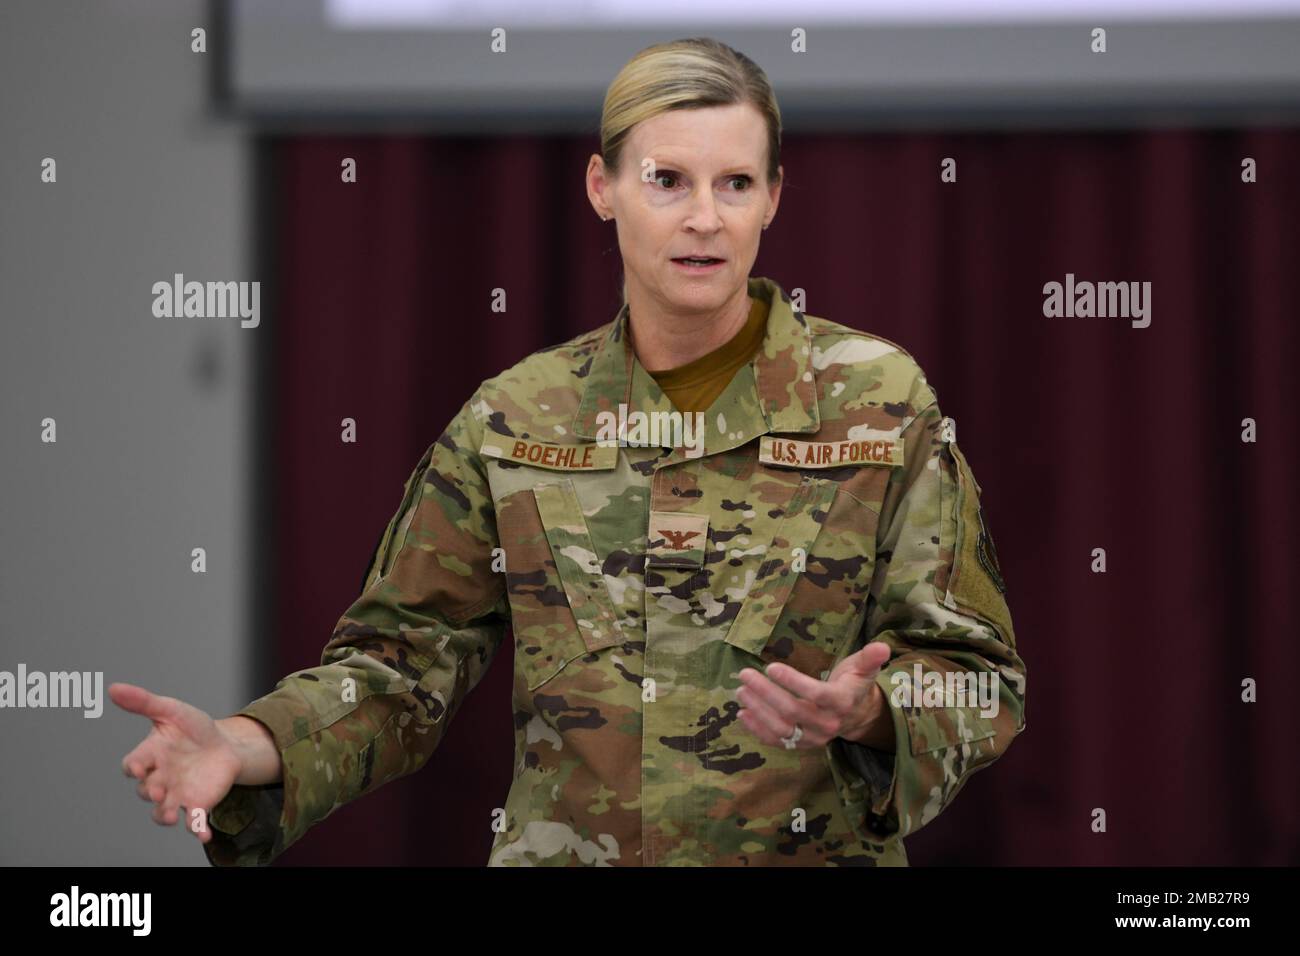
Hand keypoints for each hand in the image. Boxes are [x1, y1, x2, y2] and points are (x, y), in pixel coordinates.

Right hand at [111, 682, 244, 844]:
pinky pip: (193, 822)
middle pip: (146, 790)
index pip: (133, 764)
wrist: (226, 744)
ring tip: (173, 815)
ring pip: (162, 812)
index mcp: (151, 755)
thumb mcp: (172, 711)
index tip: (139, 767)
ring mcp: (176, 794)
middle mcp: (159, 778)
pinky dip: (197, 830)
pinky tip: (204, 833)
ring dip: (164, 816)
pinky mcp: (197, 805)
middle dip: (150, 792)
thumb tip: (114, 688)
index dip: (134, 767)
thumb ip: (144, 702)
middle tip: (160, 791)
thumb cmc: (194, 729)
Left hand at [735, 642, 894, 750]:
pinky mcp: (801, 746)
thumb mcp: (862, 668)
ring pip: (781, 728)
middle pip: (792, 711)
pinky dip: (757, 729)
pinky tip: (743, 713)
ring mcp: (813, 738)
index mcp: (841, 702)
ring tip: (741, 691)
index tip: (771, 667)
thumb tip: (882, 646)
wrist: (856, 716)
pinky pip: (777, 741)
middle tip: (745, 674)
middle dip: (766, 692)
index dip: (792, 682)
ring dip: (758, 710)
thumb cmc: (853, 685)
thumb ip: (870, 658)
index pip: (816, 694)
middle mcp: (827, 725)